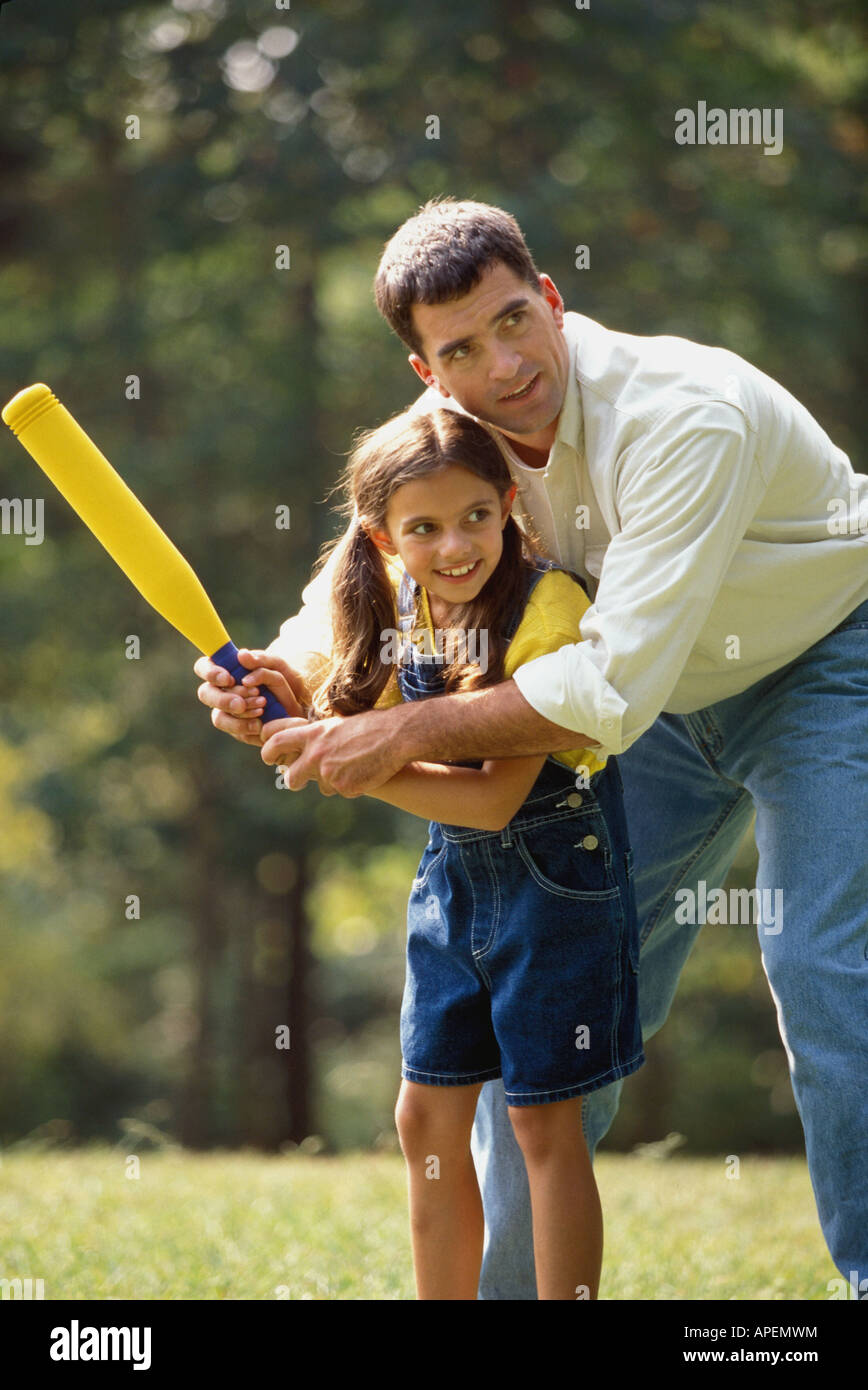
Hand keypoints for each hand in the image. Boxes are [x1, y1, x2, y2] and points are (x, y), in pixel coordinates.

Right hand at [194, 648, 305, 747]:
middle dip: (222, 699)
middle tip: (240, 703)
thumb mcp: (278, 666)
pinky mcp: (236, 728)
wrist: (299, 704)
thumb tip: (241, 655)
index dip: (210, 672)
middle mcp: (221, 690)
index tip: (228, 678)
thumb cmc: (285, 679)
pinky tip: (260, 723)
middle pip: (205, 693)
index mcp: (226, 670)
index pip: (203, 667)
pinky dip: (246, 726)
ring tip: (262, 706)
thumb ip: (261, 659)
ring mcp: (226, 711)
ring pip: (218, 716)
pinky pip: (233, 730)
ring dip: (239, 713)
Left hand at [260, 706, 409, 796]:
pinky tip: (364, 772)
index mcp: (313, 734)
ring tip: (351, 766)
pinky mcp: (344, 787)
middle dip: (294, 780)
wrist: (395, 737)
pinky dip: (350, 785)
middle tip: (297, 779)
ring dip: (331, 781)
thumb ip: (317, 738)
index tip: (267, 757)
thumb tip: (303, 749)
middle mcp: (316, 754)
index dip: (267, 751)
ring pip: (321, 787)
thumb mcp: (337, 725)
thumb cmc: (369, 726)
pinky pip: (341, 791)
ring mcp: (329, 773)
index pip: (276, 742)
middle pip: (290, 777)